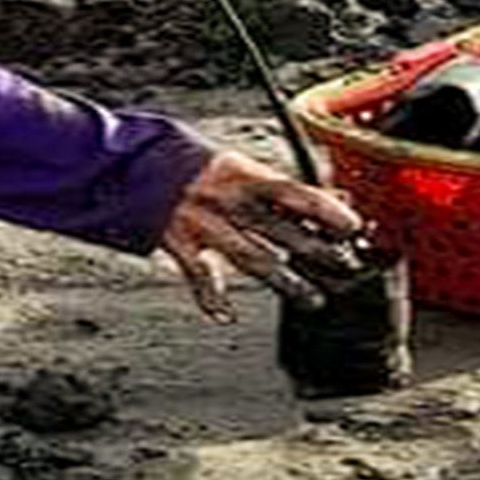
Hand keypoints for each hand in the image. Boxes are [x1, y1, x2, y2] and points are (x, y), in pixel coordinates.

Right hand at [160, 149, 368, 319]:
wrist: (127, 161)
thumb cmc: (188, 162)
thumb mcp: (235, 164)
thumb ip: (276, 186)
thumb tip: (327, 197)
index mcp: (243, 174)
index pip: (294, 192)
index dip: (326, 210)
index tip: (353, 226)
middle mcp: (226, 201)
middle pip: (281, 231)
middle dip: (317, 251)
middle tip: (345, 266)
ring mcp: (202, 224)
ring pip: (251, 259)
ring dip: (286, 282)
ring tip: (312, 299)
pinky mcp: (177, 243)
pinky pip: (199, 276)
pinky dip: (211, 300)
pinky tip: (225, 317)